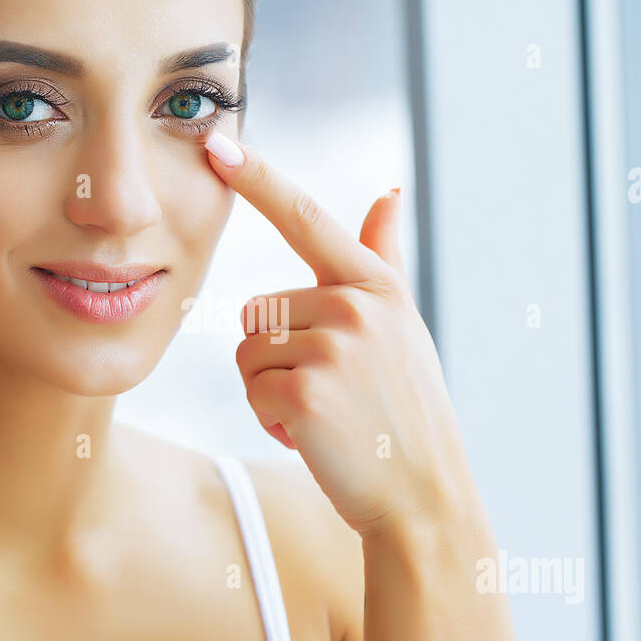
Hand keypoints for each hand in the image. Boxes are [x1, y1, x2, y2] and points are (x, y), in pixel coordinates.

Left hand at [205, 133, 479, 536]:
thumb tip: (388, 193)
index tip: (217, 144)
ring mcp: (331, 347)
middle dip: (275, 355)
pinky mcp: (304, 391)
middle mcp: (354, 306)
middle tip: (329, 392)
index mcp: (375, 286)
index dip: (260, 179)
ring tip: (326, 413)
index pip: (306, 219)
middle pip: (257, 310)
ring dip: (271, 389)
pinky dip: (271, 419)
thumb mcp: (402, 327)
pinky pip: (251, 390)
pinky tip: (316, 437)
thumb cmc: (406, 410)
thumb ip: (382, 260)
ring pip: (249, 351)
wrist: (423, 495)